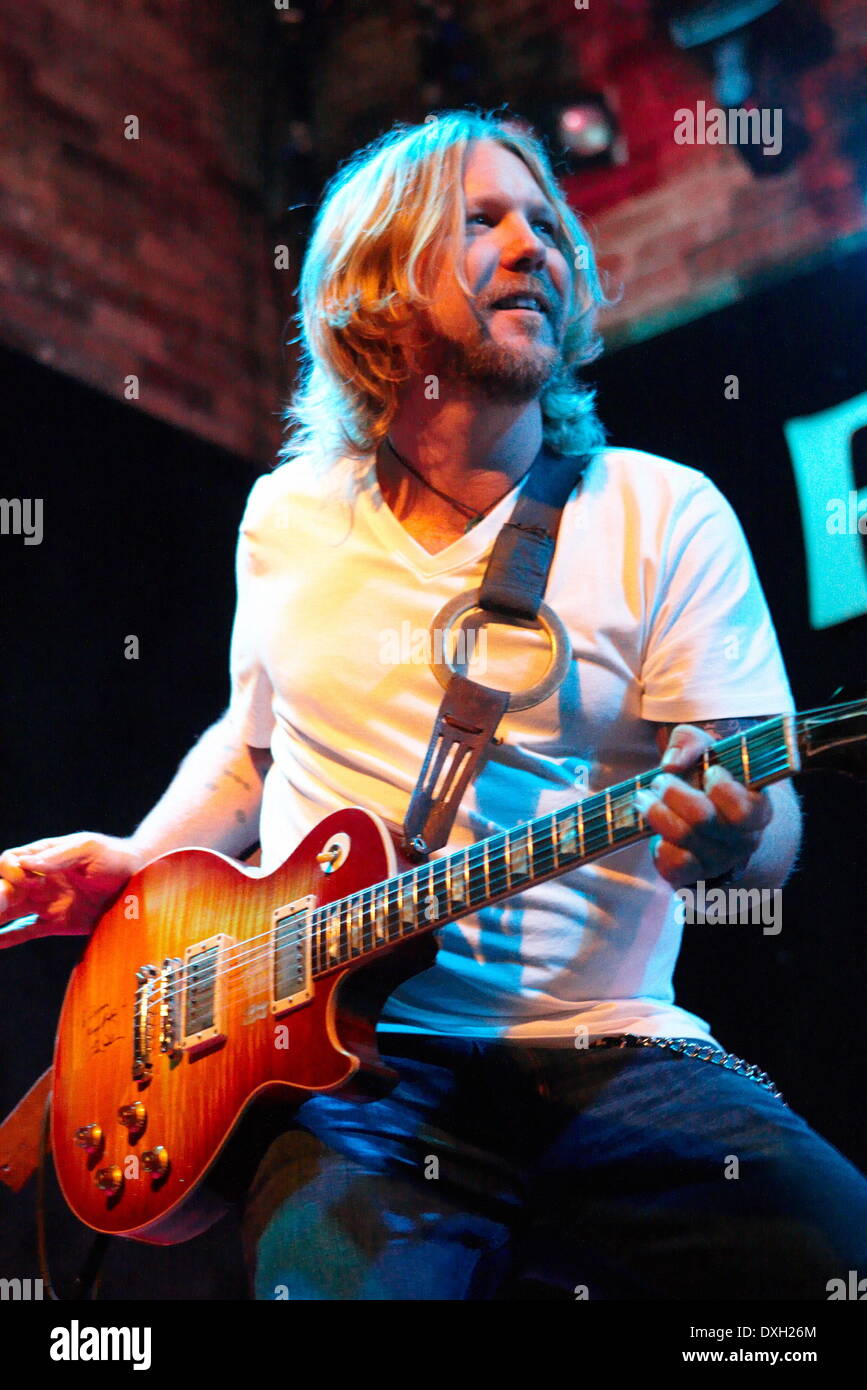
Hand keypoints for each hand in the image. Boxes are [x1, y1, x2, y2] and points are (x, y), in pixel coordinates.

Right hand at [0, 833, 143, 949]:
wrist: (143, 881)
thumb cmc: (116, 857)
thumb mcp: (89, 849)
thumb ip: (58, 856)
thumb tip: (26, 863)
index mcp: (44, 857)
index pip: (10, 863)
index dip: (8, 872)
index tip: (20, 880)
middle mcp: (39, 880)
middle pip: (2, 888)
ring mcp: (45, 902)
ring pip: (8, 912)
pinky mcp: (56, 923)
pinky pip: (25, 931)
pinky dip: (7, 938)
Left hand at [634, 724, 771, 889]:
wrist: (714, 821)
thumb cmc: (710, 780)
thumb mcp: (708, 751)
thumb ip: (691, 741)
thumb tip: (671, 764)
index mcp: (758, 811)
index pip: (743, 809)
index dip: (721, 788)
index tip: (708, 771)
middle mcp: (743, 841)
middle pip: (702, 820)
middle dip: (672, 794)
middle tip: (658, 781)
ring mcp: (720, 861)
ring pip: (683, 839)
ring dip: (656, 814)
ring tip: (644, 798)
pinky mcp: (696, 876)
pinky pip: (673, 865)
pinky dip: (658, 845)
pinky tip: (655, 829)